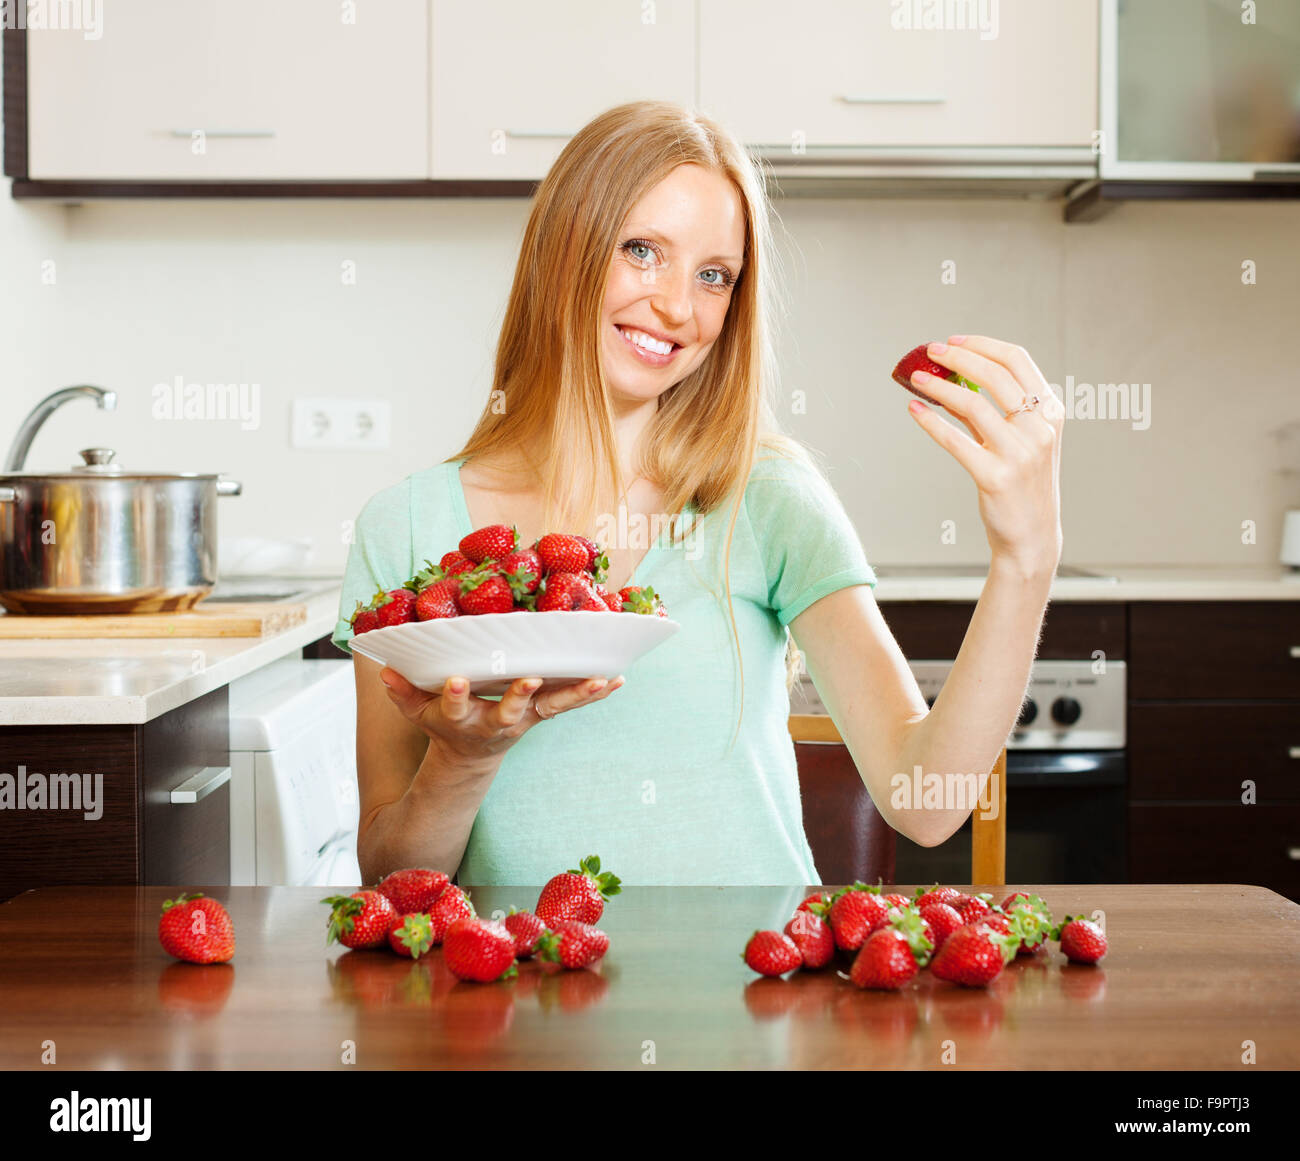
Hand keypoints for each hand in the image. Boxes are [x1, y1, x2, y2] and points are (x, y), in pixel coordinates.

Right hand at [379, 670, 624, 763]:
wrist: (471, 756)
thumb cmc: (444, 724)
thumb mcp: (416, 713)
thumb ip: (402, 693)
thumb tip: (383, 669)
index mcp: (462, 719)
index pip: (455, 706)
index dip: (455, 695)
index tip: (456, 680)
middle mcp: (497, 721)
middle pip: (509, 711)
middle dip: (518, 696)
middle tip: (530, 680)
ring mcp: (525, 718)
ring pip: (553, 706)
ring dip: (577, 693)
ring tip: (602, 679)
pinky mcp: (544, 714)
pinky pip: (573, 703)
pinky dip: (595, 693)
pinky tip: (619, 678)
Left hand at [903, 334, 1063, 572]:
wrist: (1032, 537)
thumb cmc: (1022, 485)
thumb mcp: (1020, 441)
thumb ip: (993, 412)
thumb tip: (953, 381)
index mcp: (1051, 412)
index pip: (1018, 360)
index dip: (982, 345)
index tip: (954, 341)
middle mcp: (1039, 429)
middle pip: (995, 375)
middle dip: (957, 358)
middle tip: (929, 352)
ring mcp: (1020, 453)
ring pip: (973, 404)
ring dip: (938, 386)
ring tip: (914, 379)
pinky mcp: (995, 477)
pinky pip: (956, 441)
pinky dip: (931, 422)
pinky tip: (914, 410)